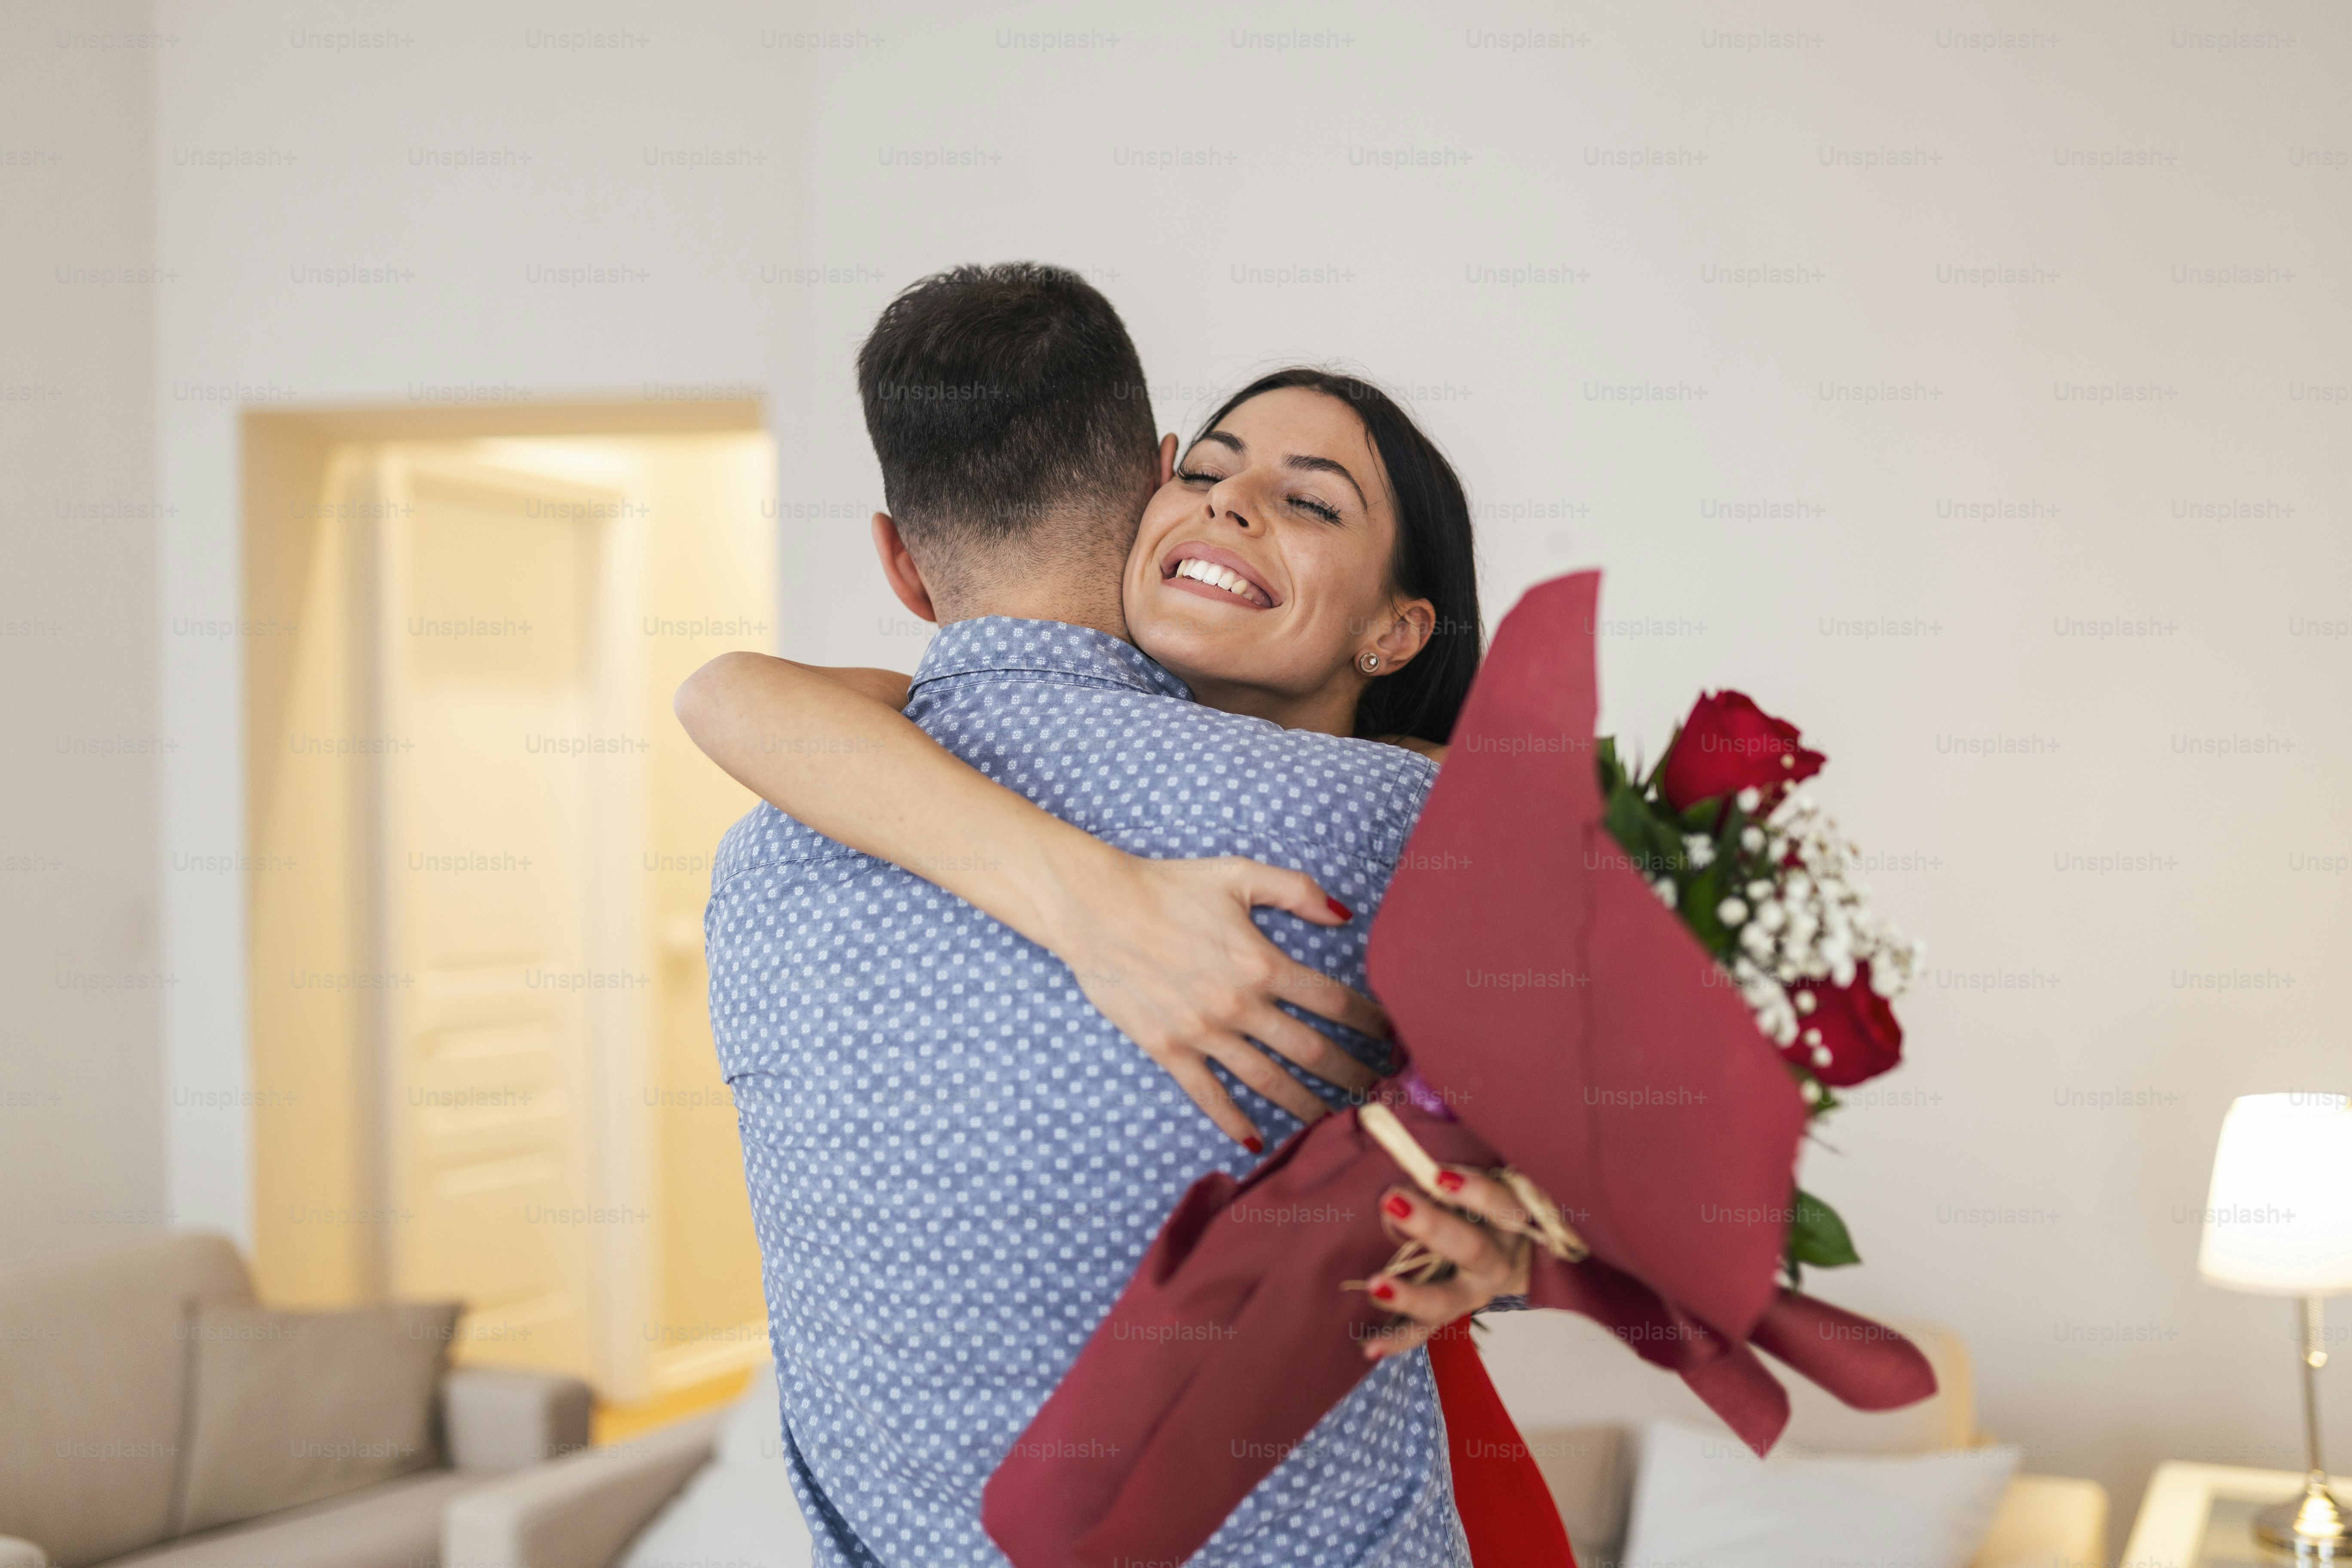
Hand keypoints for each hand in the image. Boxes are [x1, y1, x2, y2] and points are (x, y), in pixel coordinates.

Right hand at [1046, 852, 1388, 1149]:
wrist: (1095, 907)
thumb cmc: (1167, 886)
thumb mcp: (1237, 873)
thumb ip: (1296, 890)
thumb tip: (1345, 914)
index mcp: (1261, 962)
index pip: (1333, 1001)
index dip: (1370, 1022)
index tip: (1392, 1038)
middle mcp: (1238, 1005)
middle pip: (1311, 1051)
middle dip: (1352, 1074)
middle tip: (1380, 1093)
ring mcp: (1203, 1033)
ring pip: (1268, 1082)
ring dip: (1308, 1106)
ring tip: (1338, 1122)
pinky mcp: (1168, 1049)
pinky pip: (1209, 1095)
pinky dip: (1234, 1122)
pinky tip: (1258, 1142)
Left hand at [1359, 1167, 1534, 1361]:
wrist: (1518, 1256)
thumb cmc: (1490, 1205)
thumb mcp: (1491, 1181)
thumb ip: (1457, 1163)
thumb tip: (1392, 1124)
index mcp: (1511, 1222)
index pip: (1501, 1206)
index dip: (1475, 1191)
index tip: (1439, 1175)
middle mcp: (1497, 1261)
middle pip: (1471, 1249)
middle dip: (1432, 1227)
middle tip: (1392, 1201)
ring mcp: (1474, 1294)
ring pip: (1446, 1300)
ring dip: (1410, 1295)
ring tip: (1375, 1286)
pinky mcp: (1452, 1317)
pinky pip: (1424, 1333)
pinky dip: (1396, 1341)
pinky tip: (1367, 1348)